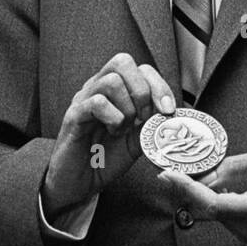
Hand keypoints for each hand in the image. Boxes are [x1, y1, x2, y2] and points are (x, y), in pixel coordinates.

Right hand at [41, 53, 174, 219]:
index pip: (139, 68)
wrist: (79, 183)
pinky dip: (113, 118)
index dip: (158, 85)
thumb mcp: (137, 140)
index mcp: (114, 90)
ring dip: (127, 108)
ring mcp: (84, 99)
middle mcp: (97, 88)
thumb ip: (152, 124)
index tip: (168, 109)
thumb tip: (173, 115)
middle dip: (143, 90)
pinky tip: (113, 132)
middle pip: (123, 62)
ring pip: (111, 81)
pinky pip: (96, 103)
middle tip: (144, 117)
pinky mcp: (74, 115)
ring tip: (124, 128)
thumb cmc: (104, 158)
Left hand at [156, 149, 246, 244]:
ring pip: (212, 214)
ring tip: (188, 174)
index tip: (168, 175)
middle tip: (169, 171)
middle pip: (208, 211)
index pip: (213, 205)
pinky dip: (209, 199)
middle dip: (185, 190)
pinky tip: (206, 183)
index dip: (186, 190)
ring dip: (196, 194)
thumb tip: (198, 174)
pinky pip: (222, 215)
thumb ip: (229, 169)